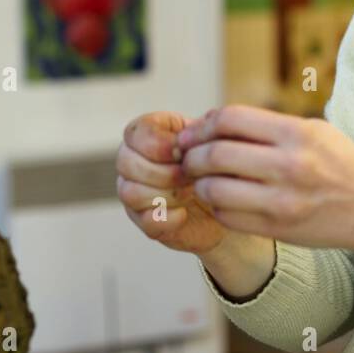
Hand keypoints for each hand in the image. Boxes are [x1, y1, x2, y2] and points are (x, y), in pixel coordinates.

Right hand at [116, 111, 231, 254]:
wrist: (227, 195)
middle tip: (193, 176)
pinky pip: (145, 220)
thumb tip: (186, 141)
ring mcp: (131, 191)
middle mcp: (130, 159)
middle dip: (165, 172)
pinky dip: (168, 218)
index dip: (160, 145)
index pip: (135, 133)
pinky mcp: (142, 220)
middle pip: (126, 162)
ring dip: (167, 194)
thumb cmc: (213, 160)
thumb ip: (198, 132)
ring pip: (131, 192)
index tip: (185, 153)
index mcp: (144, 133)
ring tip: (192, 192)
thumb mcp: (210, 138)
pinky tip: (184, 213)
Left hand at [176, 104, 353, 255]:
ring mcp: (283, 200)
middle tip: (189, 158)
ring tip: (202, 181)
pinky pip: (229, 217)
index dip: (203, 124)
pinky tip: (222, 202)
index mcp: (297, 133)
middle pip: (216, 154)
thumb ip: (266, 127)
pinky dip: (217, 208)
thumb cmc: (343, 163)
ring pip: (215, 190)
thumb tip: (213, 124)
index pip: (230, 119)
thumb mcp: (312, 131)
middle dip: (193, 155)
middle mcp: (289, 165)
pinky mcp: (279, 228)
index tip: (194, 132)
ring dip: (200, 184)